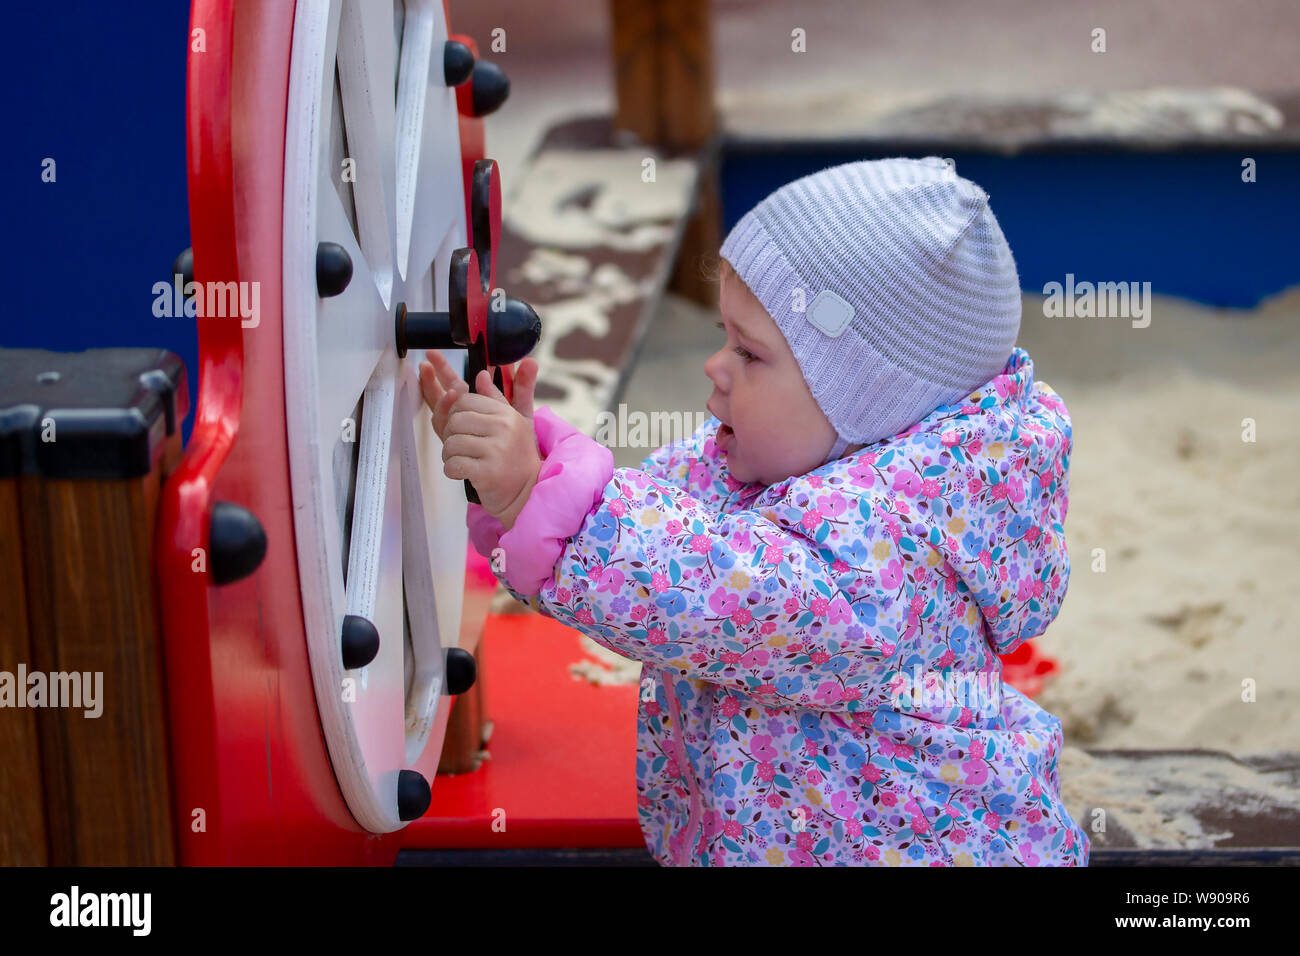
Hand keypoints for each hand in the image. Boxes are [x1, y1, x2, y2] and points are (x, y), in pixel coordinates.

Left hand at [418, 351, 542, 529]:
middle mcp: (503, 428)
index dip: (456, 414)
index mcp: (506, 414)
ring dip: (450, 455)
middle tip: (462, 447)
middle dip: (451, 436)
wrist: (526, 492)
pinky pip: (453, 465)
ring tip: (463, 461)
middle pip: (455, 421)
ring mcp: (496, 450)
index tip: (464, 428)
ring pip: (451, 443)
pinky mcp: (487, 472)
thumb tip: (481, 374)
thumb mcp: (511, 423)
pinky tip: (462, 472)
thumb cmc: (514, 457)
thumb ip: (495, 397)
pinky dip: (452, 471)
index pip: (464, 400)